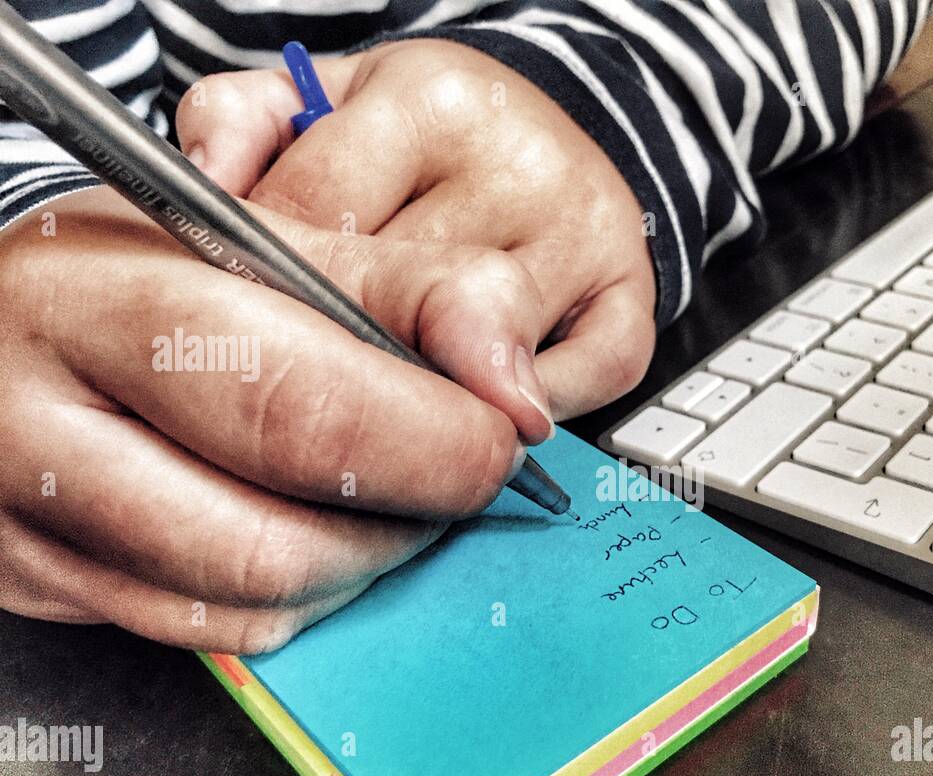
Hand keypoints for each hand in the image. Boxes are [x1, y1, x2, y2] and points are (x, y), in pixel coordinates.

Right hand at [0, 186, 549, 651]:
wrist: (2, 313)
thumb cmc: (146, 266)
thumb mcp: (275, 238)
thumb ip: (416, 297)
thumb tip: (516, 399)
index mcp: (100, 305)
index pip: (299, 412)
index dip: (434, 446)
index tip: (498, 441)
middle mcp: (37, 431)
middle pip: (271, 547)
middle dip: (404, 523)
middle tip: (449, 476)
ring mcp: (26, 528)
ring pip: (248, 612)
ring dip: (357, 566)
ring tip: (378, 496)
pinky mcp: (41, 588)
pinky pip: (211, 635)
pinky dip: (296, 595)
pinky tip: (308, 530)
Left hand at [176, 37, 657, 420]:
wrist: (555, 153)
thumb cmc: (427, 147)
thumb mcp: (328, 103)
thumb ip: (242, 124)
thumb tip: (204, 188)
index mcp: (436, 100)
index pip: (316, 210)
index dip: (264, 276)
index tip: (241, 316)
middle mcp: (524, 168)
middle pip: (391, 295)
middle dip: (336, 344)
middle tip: (301, 378)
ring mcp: (585, 247)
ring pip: (469, 361)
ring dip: (417, 394)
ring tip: (383, 392)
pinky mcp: (629, 319)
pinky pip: (556, 400)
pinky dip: (504, 419)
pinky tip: (471, 402)